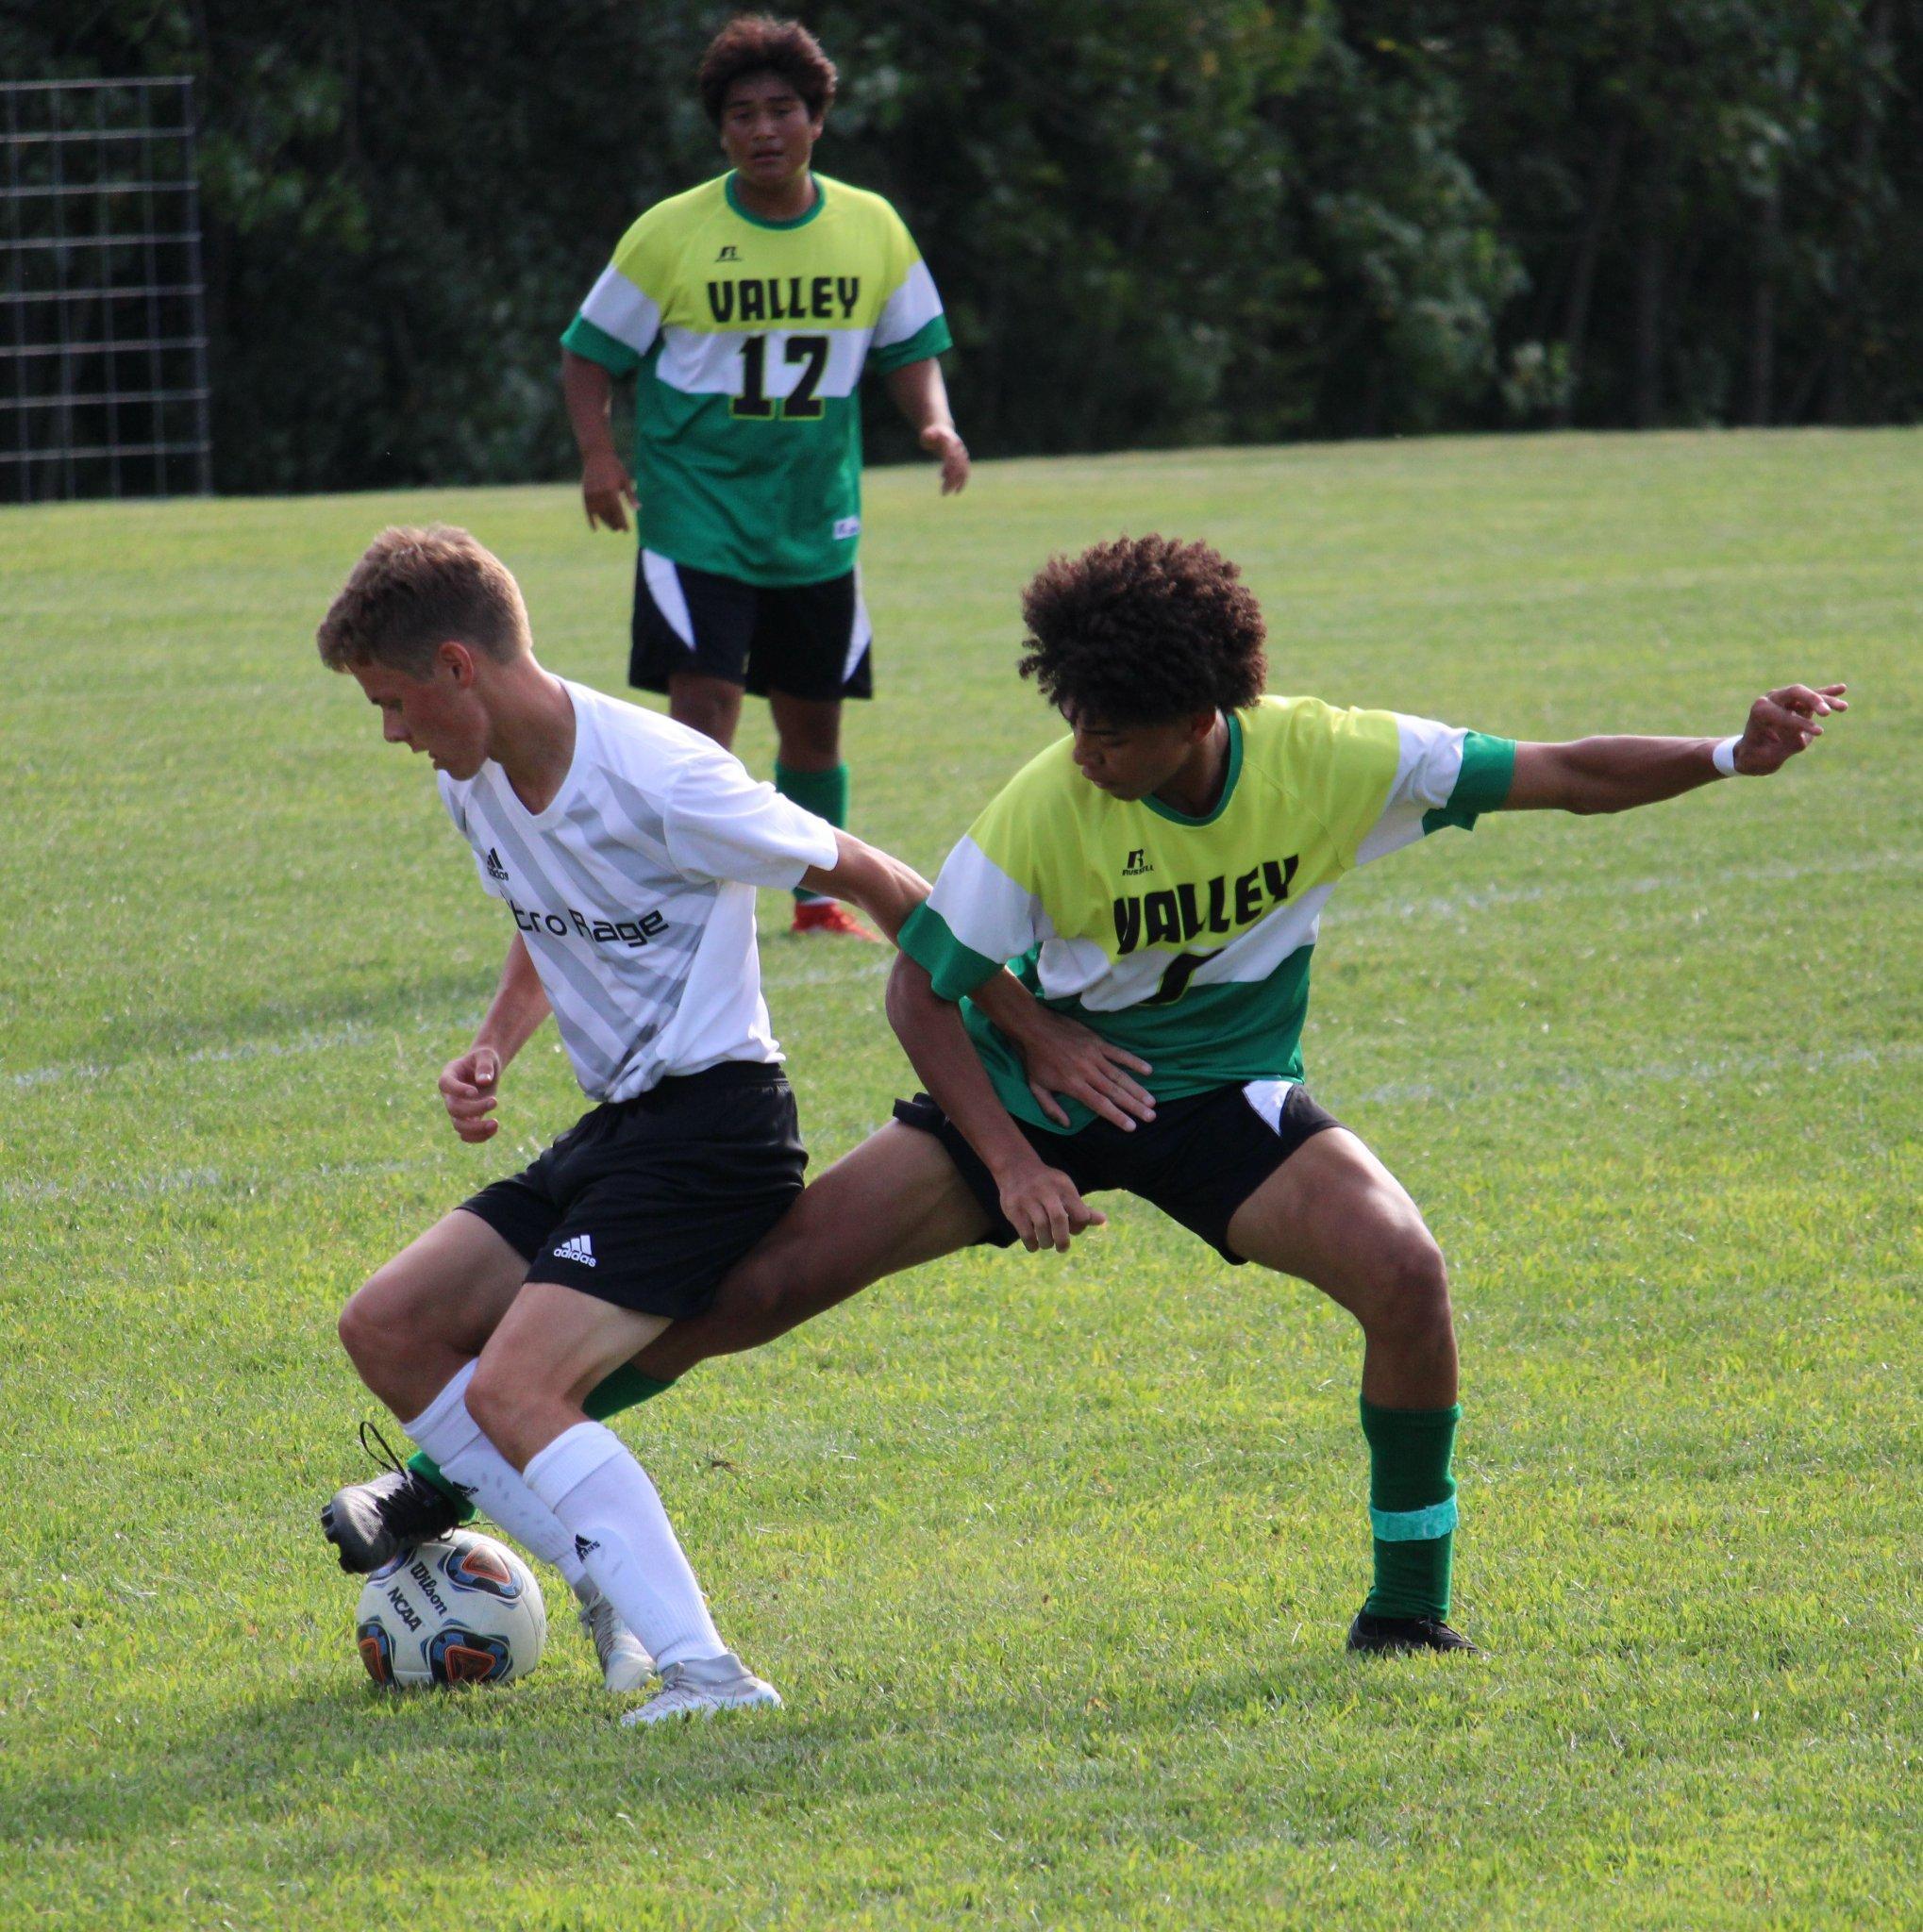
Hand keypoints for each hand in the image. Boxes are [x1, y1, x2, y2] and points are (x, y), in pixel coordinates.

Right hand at [439, 1046, 501, 1142]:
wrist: (486, 1069)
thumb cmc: (484, 1059)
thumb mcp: (486, 1055)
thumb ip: (485, 1066)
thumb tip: (484, 1081)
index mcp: (449, 1075)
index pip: (446, 1084)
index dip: (458, 1090)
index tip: (475, 1091)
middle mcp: (450, 1095)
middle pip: (453, 1108)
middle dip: (474, 1109)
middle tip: (495, 1100)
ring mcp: (458, 1108)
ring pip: (458, 1126)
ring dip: (476, 1129)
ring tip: (495, 1124)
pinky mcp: (469, 1118)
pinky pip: (467, 1134)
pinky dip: (479, 1137)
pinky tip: (494, 1129)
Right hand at [581, 449, 636, 531]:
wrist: (596, 456)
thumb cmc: (614, 467)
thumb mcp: (625, 480)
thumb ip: (631, 496)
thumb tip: (639, 509)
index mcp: (611, 491)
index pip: (618, 512)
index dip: (623, 522)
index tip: (627, 530)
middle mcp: (600, 495)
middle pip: (608, 515)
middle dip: (615, 523)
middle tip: (620, 530)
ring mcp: (592, 495)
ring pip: (599, 514)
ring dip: (606, 522)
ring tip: (612, 528)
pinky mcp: (585, 495)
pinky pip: (588, 511)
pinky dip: (591, 520)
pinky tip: (595, 529)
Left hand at [919, 422, 969, 494]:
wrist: (939, 428)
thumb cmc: (930, 434)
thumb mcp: (927, 434)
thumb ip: (928, 436)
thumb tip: (929, 436)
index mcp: (951, 442)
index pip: (952, 457)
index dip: (950, 469)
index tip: (944, 481)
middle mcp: (959, 448)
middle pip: (958, 466)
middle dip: (952, 480)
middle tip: (944, 493)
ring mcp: (962, 453)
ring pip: (964, 470)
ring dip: (958, 483)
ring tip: (950, 493)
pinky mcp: (962, 459)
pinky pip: (965, 471)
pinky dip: (961, 481)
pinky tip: (953, 488)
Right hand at [996, 1158, 1105, 1252]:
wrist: (1016, 1168)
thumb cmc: (1048, 1185)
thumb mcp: (1066, 1190)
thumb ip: (1082, 1207)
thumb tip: (1102, 1221)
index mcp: (1063, 1187)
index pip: (1080, 1213)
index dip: (1080, 1227)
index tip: (1074, 1230)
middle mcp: (1046, 1191)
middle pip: (1058, 1219)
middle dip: (1062, 1239)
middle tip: (1063, 1248)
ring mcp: (1028, 1200)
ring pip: (1041, 1226)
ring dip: (1047, 1242)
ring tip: (1047, 1244)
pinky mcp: (1014, 1209)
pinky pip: (1025, 1232)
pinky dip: (1032, 1244)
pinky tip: (1034, 1245)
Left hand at [1008, 1004, 1155, 1130]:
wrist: (1034, 1028)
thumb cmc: (1034, 1060)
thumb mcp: (1036, 1088)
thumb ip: (1050, 1109)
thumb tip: (1066, 1126)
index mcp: (1073, 1085)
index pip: (1100, 1105)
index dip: (1117, 1116)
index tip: (1132, 1127)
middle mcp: (1087, 1072)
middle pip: (1115, 1093)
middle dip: (1134, 1106)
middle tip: (1151, 1117)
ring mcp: (1094, 1056)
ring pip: (1120, 1076)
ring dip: (1137, 1089)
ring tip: (1152, 1102)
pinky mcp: (1097, 1042)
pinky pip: (1119, 1053)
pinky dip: (1134, 1061)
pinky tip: (1148, 1071)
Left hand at [1734, 682, 1847, 773]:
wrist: (1752, 752)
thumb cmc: (1757, 757)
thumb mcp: (1767, 757)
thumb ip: (1786, 745)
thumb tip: (1804, 735)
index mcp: (1760, 712)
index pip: (1782, 714)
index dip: (1800, 723)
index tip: (1819, 733)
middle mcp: (1771, 700)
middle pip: (1795, 693)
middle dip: (1812, 701)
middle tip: (1826, 713)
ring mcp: (1785, 699)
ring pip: (1809, 696)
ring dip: (1827, 701)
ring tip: (1844, 707)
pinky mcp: (1797, 703)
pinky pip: (1814, 696)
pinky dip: (1827, 694)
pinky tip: (1842, 688)